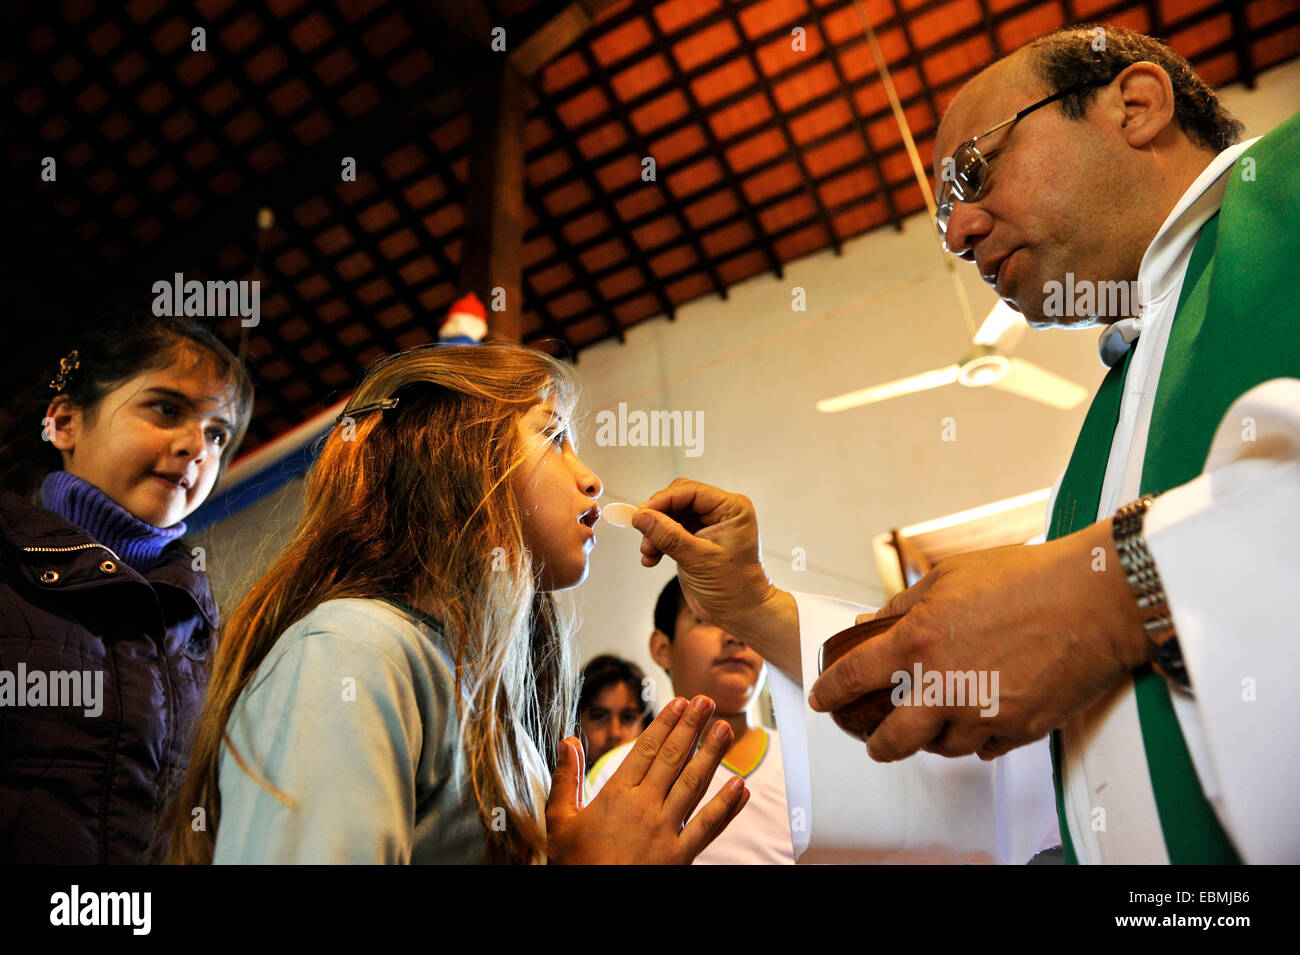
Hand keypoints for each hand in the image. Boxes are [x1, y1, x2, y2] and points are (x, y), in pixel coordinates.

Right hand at [546, 695, 749, 863]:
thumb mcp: (560, 822)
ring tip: (725, 728)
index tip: (680, 702)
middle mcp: (644, 807)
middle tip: (707, 701)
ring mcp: (665, 831)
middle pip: (672, 759)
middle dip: (691, 727)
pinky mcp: (680, 856)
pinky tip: (740, 786)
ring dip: (712, 755)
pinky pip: (708, 826)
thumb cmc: (575, 864)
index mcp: (615, 795)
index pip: (645, 750)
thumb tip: (568, 740)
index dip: (665, 724)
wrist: (591, 905)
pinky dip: (726, 806)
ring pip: (693, 784)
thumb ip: (566, 778)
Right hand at [630, 478, 797, 674]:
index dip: (662, 500)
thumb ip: (668, 536)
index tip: (641, 514)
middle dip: (657, 518)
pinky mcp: (695, 539)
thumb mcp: (698, 559)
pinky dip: (658, 543)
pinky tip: (651, 559)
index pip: (690, 491)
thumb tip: (641, 516)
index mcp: (731, 508)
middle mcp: (720, 512)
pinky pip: (670, 532)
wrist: (740, 613)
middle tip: (643, 536)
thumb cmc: (732, 587)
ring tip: (648, 553)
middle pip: (677, 500)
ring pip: (670, 516)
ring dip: (655, 533)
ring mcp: (707, 526)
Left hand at [808, 521, 1149, 761]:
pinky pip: (985, 748)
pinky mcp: (1020, 728)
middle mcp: (944, 684)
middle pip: (892, 738)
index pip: (854, 677)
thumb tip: (869, 624)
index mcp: (918, 640)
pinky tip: (976, 722)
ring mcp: (983, 711)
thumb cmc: (1024, 577)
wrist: (1094, 599)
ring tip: (931, 725)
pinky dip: (975, 739)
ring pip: (940, 747)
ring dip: (929, 740)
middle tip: (873, 741)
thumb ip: (902, 606)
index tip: (821, 700)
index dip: (829, 692)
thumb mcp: (949, 576)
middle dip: (876, 745)